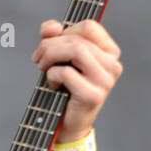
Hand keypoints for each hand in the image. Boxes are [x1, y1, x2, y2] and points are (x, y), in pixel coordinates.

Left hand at [30, 19, 122, 140]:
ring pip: (75, 50)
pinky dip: (51, 75)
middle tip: (37, 59)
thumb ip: (54, 36)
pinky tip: (53, 86)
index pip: (89, 26)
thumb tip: (52, 27)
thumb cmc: (63, 87)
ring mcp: (106, 81)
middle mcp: (113, 65)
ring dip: (50, 56)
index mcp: (110, 52)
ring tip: (43, 68)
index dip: (65, 31)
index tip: (49, 43)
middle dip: (49, 45)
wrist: (66, 124)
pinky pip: (66, 72)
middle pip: (78, 39)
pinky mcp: (93, 95)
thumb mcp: (58, 57)